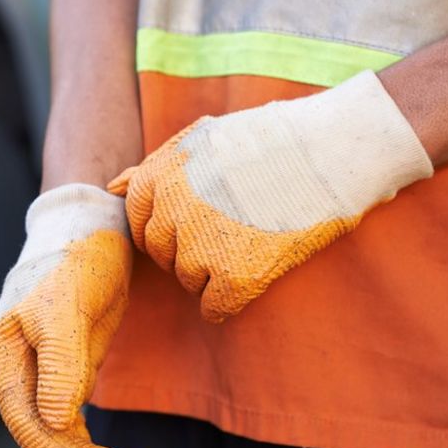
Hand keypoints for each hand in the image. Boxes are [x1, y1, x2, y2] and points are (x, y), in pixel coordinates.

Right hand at [0, 184, 151, 447]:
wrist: (92, 224)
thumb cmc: (75, 255)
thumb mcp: (68, 304)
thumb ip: (62, 362)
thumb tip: (56, 422)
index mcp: (5, 352)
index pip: (27, 420)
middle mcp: (18, 367)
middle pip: (43, 434)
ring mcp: (41, 371)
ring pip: (60, 433)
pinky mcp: (67, 370)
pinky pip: (74, 422)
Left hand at [109, 70, 432, 322]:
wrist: (335, 150)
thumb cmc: (273, 140)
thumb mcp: (203, 138)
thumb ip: (154, 166)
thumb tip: (112, 187)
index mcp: (159, 177)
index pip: (140, 222)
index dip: (169, 226)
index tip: (198, 220)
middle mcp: (171, 212)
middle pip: (162, 254)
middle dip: (187, 249)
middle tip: (230, 233)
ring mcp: (201, 247)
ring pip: (187, 281)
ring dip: (212, 273)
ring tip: (251, 243)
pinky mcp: (235, 278)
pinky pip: (214, 308)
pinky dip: (229, 301)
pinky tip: (255, 275)